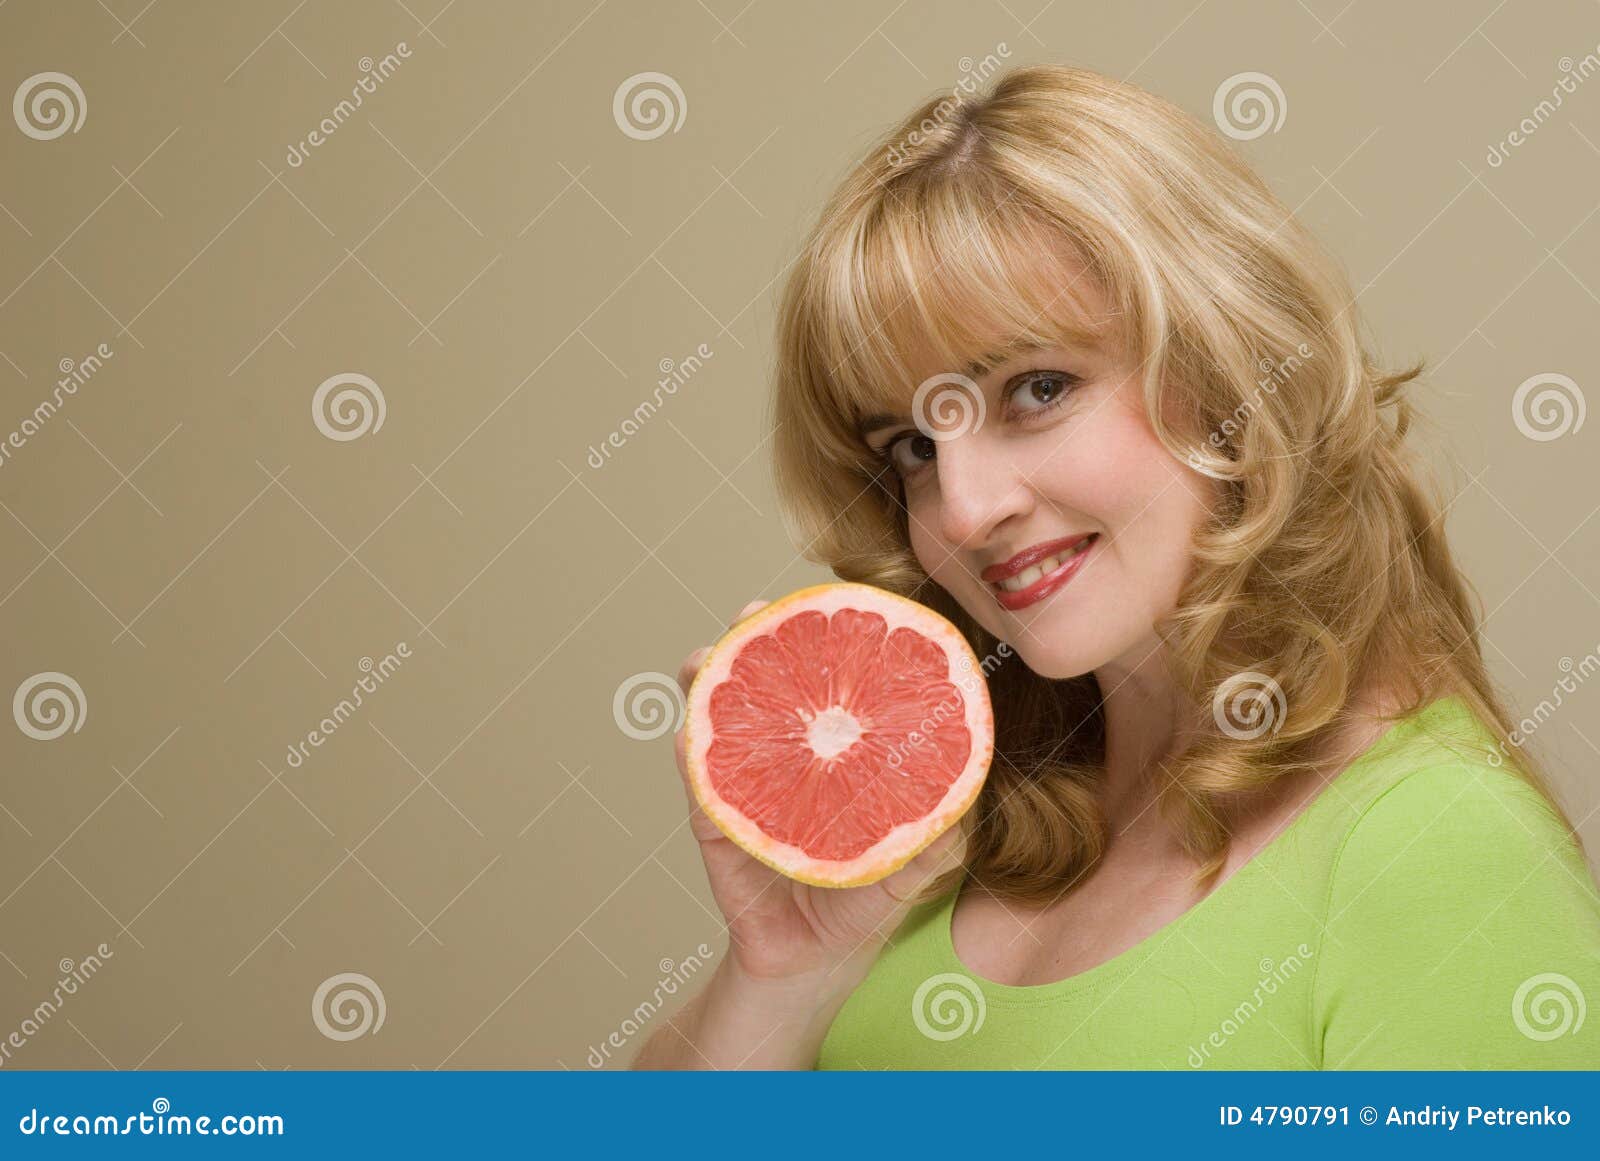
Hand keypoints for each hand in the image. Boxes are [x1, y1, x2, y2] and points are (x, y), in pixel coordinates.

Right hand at [673, 599, 967, 988]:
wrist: (809, 962)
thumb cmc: (861, 900)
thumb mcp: (911, 870)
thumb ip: (938, 839)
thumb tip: (968, 800)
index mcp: (830, 751)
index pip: (825, 685)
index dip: (821, 640)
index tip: (827, 600)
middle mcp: (784, 755)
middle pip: (767, 683)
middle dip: (756, 639)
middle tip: (755, 611)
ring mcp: (745, 784)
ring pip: (720, 720)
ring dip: (708, 682)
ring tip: (705, 661)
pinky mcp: (716, 825)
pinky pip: (700, 787)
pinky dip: (694, 760)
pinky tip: (690, 738)